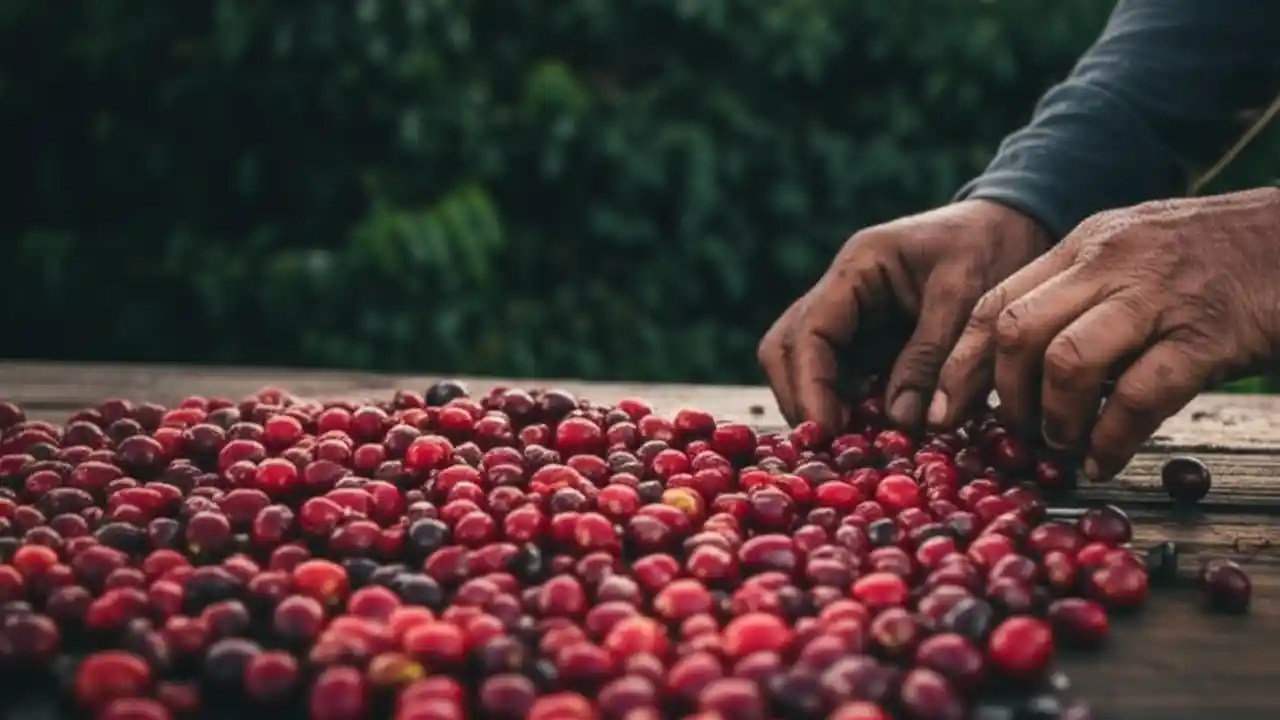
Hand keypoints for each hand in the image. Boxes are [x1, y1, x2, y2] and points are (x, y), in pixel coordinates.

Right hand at [757, 200, 1051, 433]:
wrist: (1016, 224)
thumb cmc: (993, 247)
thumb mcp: (969, 296)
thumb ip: (933, 356)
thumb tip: (902, 423)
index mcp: (858, 267)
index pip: (809, 330)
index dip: (810, 385)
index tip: (826, 431)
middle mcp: (842, 292)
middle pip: (786, 349)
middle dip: (800, 399)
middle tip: (829, 447)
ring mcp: (852, 318)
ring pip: (807, 367)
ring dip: (822, 407)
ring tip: (855, 445)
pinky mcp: (872, 342)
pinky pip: (846, 380)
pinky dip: (853, 409)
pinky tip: (877, 434)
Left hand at [931, 187, 1279, 480]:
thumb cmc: (1220, 258)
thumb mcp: (1136, 254)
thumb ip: (1081, 294)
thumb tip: (1022, 369)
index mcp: (1084, 245)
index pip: (994, 302)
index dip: (960, 364)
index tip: (942, 411)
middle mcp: (1111, 262)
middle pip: (1016, 330)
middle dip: (1002, 395)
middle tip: (1016, 435)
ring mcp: (1158, 296)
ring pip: (1067, 360)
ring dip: (1055, 418)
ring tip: (1064, 446)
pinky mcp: (1207, 336)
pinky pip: (1138, 396)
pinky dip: (1111, 439)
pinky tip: (1104, 461)